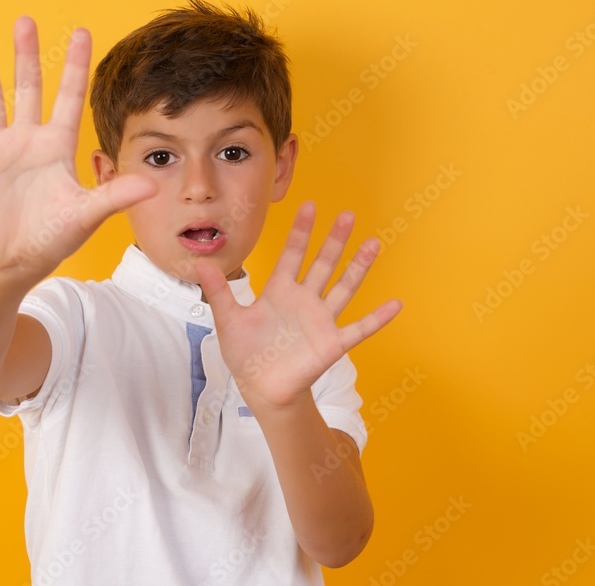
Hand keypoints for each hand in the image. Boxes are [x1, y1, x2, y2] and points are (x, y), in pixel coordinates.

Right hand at [0, 16, 156, 278]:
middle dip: (27, 56)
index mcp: (56, 147)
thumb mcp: (87, 213)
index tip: (82, 32)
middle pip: (27, 89)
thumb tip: (153, 184)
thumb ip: (115, 194)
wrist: (17, 261)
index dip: (75, 66)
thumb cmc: (55, 235)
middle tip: (26, 20)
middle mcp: (26, 141)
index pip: (69, 98)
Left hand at [194, 202, 401, 411]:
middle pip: (323, 263)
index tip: (310, 205)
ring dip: (359, 267)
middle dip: (334, 240)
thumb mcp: (228, 319)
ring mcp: (321, 320)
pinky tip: (395, 305)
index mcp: (280, 290)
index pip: (293, 254)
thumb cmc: (246, 353)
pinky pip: (359, 329)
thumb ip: (218, 291)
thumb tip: (199, 263)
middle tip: (347, 215)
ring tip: (373, 244)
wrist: (260, 388)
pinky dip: (377, 318)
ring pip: (344, 288)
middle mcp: (305, 300)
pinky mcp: (332, 343)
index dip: (301, 231)